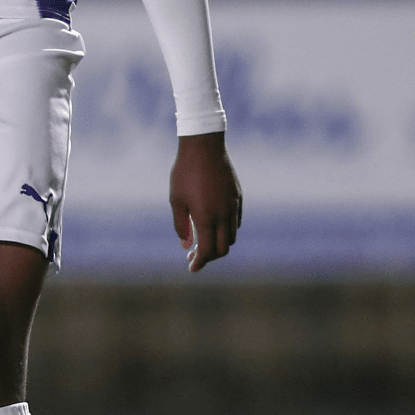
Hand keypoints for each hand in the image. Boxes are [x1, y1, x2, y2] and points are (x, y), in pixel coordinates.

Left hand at [170, 132, 241, 272]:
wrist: (203, 146)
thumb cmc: (184, 173)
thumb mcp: (176, 200)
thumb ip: (181, 225)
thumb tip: (187, 246)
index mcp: (206, 217)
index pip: (207, 251)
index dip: (199, 263)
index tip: (191, 268)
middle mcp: (223, 215)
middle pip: (223, 249)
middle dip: (209, 257)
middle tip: (194, 256)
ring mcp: (233, 206)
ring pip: (232, 236)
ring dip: (219, 244)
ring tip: (204, 240)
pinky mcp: (238, 197)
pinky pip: (236, 222)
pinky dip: (227, 230)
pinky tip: (214, 225)